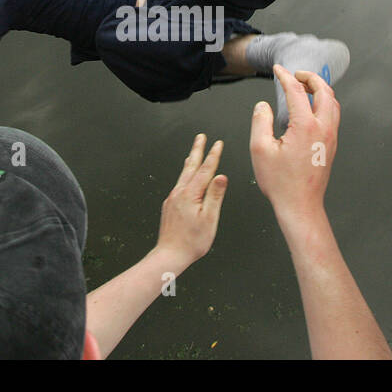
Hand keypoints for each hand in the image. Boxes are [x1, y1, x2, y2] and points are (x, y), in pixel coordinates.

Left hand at [153, 133, 227, 268]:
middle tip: (200, 137)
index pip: (205, 170)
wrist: (170, 254)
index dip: (213, 156)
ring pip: (183, 174)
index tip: (218, 144)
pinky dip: (184, 174)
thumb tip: (221, 177)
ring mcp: (172, 199)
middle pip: (190, 167)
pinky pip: (179, 184)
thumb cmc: (191, 242)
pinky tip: (185, 176)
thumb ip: (215, 195)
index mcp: (190, 194)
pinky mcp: (169, 205)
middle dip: (197, 150)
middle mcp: (179, 193)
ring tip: (193, 151)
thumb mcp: (209, 218)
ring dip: (190, 161)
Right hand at [250, 65, 339, 222]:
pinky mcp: (332, 145)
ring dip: (320, 90)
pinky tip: (311, 108)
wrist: (300, 205)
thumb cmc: (281, 183)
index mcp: (306, 127)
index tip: (278, 70)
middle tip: (296, 75)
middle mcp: (323, 129)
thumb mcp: (260, 149)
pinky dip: (324, 103)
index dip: (285, 77)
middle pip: (325, 91)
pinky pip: (333, 116)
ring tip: (305, 87)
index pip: (297, 91)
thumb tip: (262, 106)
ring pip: (333, 103)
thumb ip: (260, 122)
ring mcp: (331, 137)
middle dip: (310, 77)